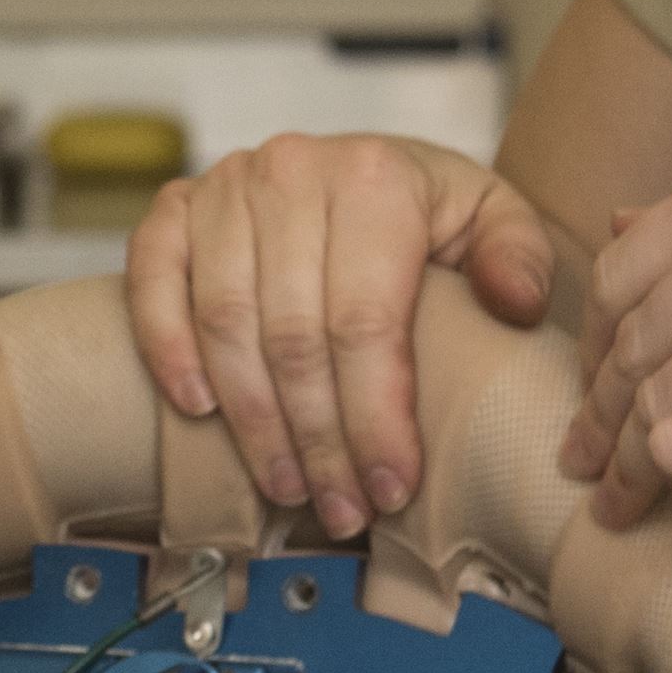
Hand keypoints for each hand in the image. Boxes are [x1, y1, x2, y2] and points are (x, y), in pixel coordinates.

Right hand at [126, 132, 568, 537]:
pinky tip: (198, 409)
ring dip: (252, 421)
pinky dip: (167, 347)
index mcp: (373, 177)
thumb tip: (513, 301)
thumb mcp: (492, 218)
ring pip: (225, 323)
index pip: (365, 320)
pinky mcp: (175, 205)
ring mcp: (225, 188)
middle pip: (293, 335)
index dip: (374, 416)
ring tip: (286, 485)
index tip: (391, 486)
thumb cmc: (424, 209)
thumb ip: (518, 254)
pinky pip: (153, 279)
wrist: (359, 167)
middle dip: (318, 438)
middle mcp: (292, 172)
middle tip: (342, 505)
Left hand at [565, 160, 671, 531]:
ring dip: (630, 462)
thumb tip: (615, 220)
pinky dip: (667, 485)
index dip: (598, 341)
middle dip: (600, 412)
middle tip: (587, 458)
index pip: (620, 272)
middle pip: (625, 345)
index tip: (599, 384)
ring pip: (649, 406)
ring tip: (628, 496)